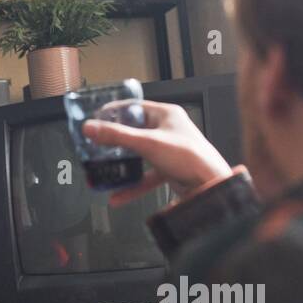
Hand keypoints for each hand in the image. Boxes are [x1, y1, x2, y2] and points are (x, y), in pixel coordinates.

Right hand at [82, 100, 231, 206]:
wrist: (211, 187)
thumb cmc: (190, 158)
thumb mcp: (148, 143)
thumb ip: (117, 136)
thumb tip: (90, 128)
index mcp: (166, 114)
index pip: (134, 107)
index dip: (114, 112)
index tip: (96, 119)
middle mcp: (168, 130)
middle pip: (135, 132)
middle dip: (115, 143)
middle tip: (96, 146)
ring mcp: (169, 150)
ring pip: (139, 155)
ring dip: (122, 165)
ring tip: (104, 170)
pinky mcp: (170, 169)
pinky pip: (146, 175)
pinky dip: (133, 185)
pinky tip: (118, 196)